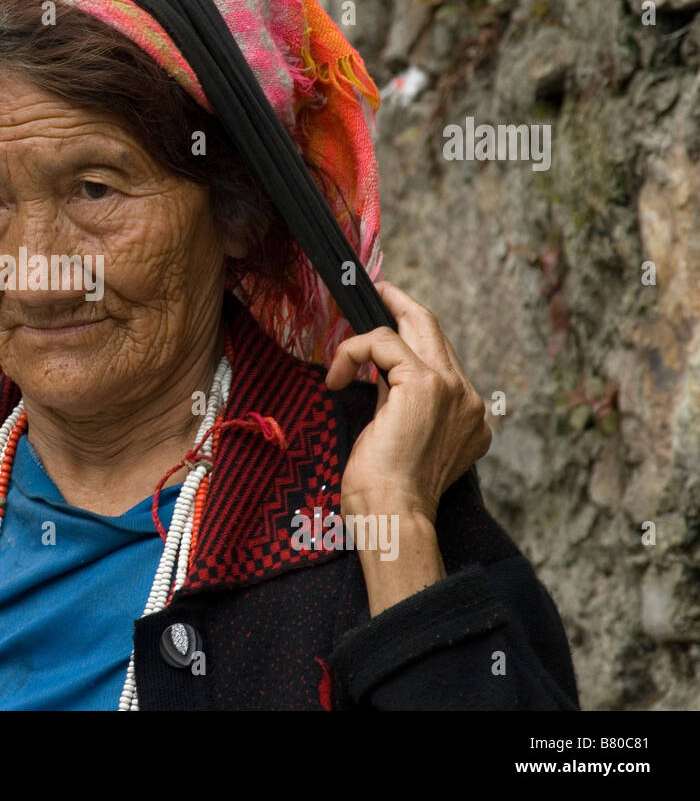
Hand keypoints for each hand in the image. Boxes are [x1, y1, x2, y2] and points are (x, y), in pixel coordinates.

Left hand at [324, 279, 490, 524]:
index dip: (412, 337)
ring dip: (375, 322)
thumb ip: (401, 405)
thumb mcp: (401, 439)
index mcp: (469, 416)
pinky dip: (353, 351)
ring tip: (348, 325)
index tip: (386, 326)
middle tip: (378, 290)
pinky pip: (383, 343)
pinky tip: (335, 378)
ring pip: (415, 327)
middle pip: (436, 331)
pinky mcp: (425, 384)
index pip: (442, 359)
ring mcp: (453, 389)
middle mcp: (469, 399)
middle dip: (403, 306)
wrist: (393, 514)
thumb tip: (379, 377)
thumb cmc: (387, 491)